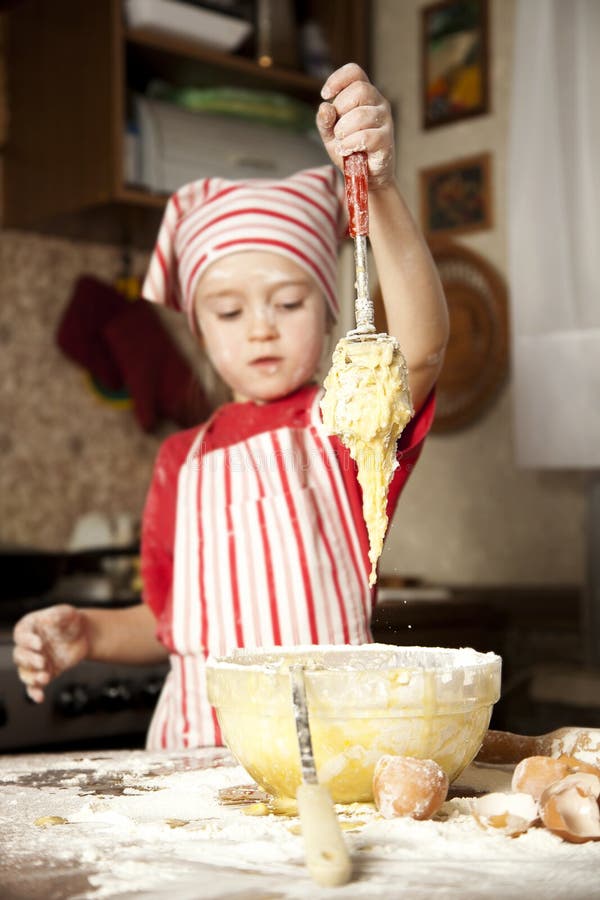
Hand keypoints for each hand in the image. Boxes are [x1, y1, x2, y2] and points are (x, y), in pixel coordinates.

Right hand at [12, 604, 89, 702]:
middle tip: (42, 662)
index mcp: (29, 629)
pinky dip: (34, 692)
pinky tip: (39, 697)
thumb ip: (57, 614)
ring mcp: (35, 662)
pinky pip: (34, 686)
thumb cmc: (70, 621)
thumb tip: (49, 618)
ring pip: (25, 673)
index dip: (28, 641)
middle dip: (30, 661)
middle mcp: (28, 647)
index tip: (39, 644)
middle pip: (20, 656)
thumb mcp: (66, 612)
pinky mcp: (44, 673)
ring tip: (45, 678)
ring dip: (32, 678)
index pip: (21, 635)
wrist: (83, 635)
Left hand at [316, 63, 394, 189]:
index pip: (355, 72)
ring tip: (342, 143)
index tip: (325, 94)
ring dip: (344, 131)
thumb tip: (325, 107)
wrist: (364, 176)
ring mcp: (385, 120)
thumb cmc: (349, 149)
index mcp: (365, 95)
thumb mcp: (330, 134)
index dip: (338, 79)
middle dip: (341, 109)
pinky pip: (366, 136)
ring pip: (361, 114)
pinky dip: (350, 144)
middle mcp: (378, 103)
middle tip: (337, 128)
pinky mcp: (387, 140)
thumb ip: (325, 121)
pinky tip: (346, 150)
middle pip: (360, 90)